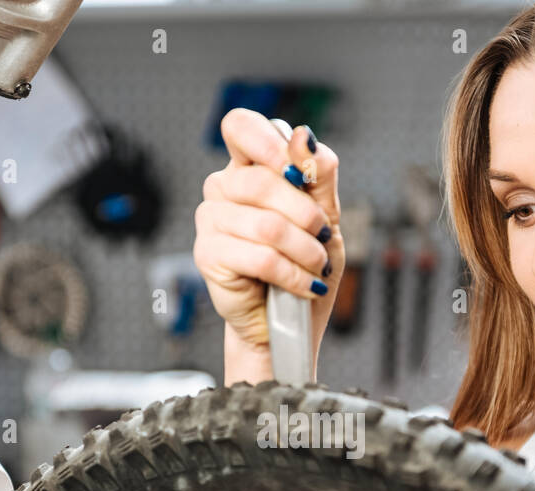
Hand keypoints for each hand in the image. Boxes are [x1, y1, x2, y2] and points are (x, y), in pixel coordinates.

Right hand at [193, 108, 344, 351]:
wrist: (292, 320)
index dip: (269, 142)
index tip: (299, 174)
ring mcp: (210, 220)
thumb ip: (318, 174)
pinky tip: (303, 284)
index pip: (240, 126)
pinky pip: (260, 257)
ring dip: (305, 250)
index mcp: (247, 167)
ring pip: (267, 224)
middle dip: (306, 215)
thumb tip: (302, 136)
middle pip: (262, 180)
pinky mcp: (208, 255)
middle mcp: (222, 188)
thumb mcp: (326, 215)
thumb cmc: (305, 264)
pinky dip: (293, 274)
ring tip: (316, 267)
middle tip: (323, 239)